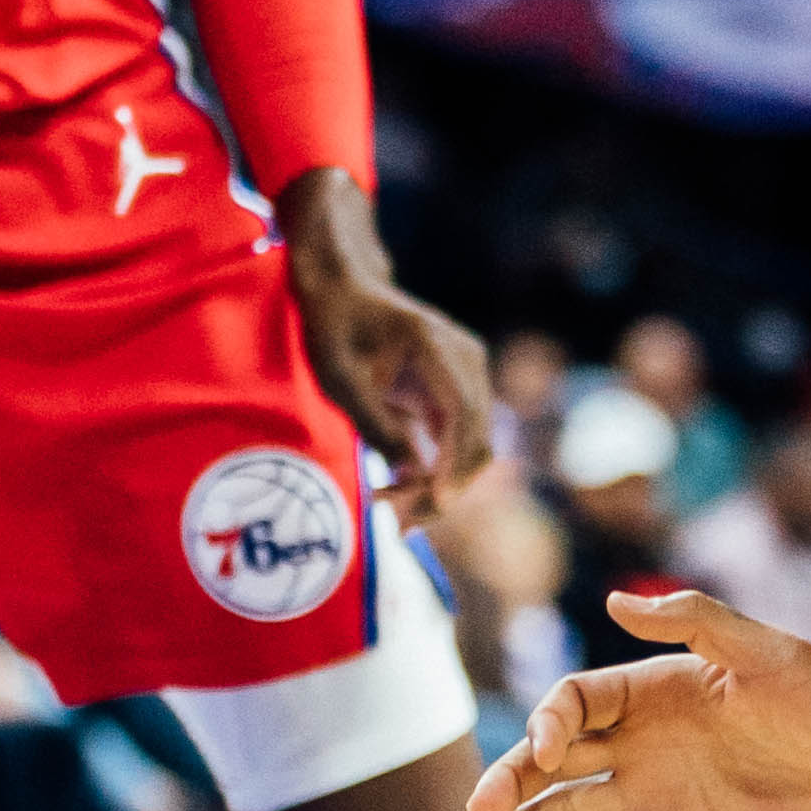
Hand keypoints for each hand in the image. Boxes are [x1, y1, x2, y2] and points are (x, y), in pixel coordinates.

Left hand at [282, 176, 490, 510]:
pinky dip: (437, 472)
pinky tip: (402, 492)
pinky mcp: (457, 393)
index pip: (463, 416)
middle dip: (444, 488)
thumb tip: (412, 471)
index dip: (453, 466)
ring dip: (440, 486)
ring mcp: (467, 377)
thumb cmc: (334, 325)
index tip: (434, 504)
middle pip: (476, 441)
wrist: (344, 287)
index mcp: (439, 349)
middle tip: (399, 524)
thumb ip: (375, 421)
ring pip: (472, 449)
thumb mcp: (339, 375)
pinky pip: (459, 442)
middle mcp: (466, 362)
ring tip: (394, 511)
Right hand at [459, 584, 810, 810]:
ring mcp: (658, 797)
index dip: (549, 723)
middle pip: (555, 761)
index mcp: (655, 690)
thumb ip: (696, 621)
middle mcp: (644, 743)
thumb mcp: (767, 652)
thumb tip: (615, 600)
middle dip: (511, 783)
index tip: (546, 749)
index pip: (574, 702)